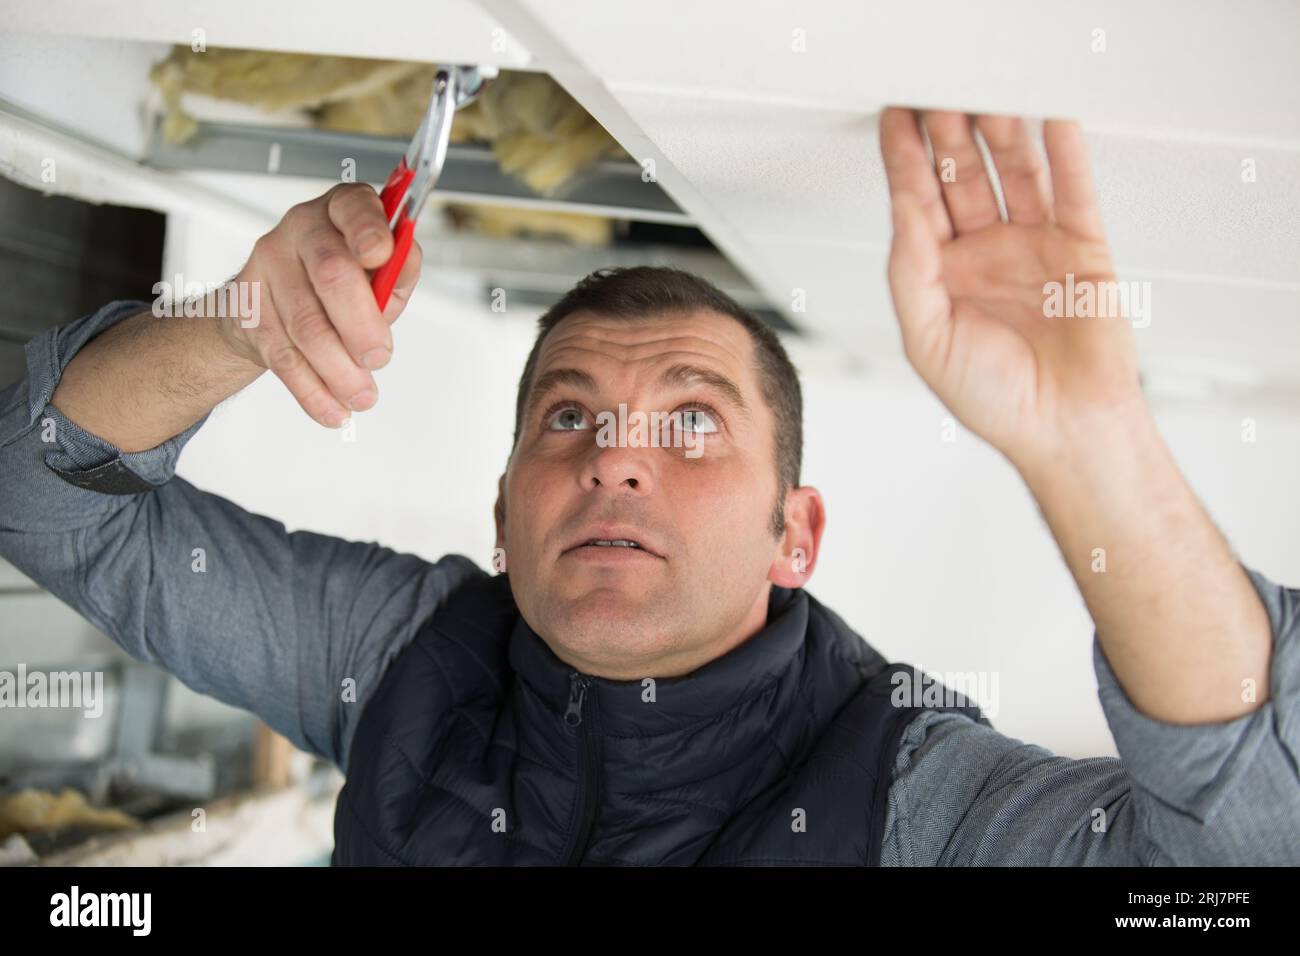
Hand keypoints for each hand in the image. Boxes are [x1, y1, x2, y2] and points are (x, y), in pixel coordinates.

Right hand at [223, 183, 422, 427]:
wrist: (269, 299)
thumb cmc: (338, 281)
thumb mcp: (377, 271)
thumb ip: (396, 271)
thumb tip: (402, 267)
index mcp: (341, 210)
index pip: (354, 208)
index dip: (368, 230)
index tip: (381, 256)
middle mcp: (301, 230)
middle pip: (331, 273)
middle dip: (361, 324)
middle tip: (379, 357)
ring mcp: (269, 267)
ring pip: (307, 325)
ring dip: (339, 370)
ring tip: (362, 395)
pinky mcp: (249, 309)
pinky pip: (283, 357)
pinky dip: (312, 391)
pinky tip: (333, 409)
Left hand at [879, 108, 1143, 471]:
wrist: (1064, 430)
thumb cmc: (995, 400)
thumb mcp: (927, 339)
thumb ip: (911, 274)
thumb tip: (902, 214)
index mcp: (941, 274)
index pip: (917, 203)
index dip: (903, 160)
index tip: (893, 119)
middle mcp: (984, 253)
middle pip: (960, 176)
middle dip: (946, 134)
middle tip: (934, 93)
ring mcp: (1032, 245)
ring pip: (1013, 172)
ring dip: (997, 132)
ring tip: (981, 93)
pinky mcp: (1080, 246)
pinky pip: (1072, 187)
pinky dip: (1064, 151)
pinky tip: (1049, 119)